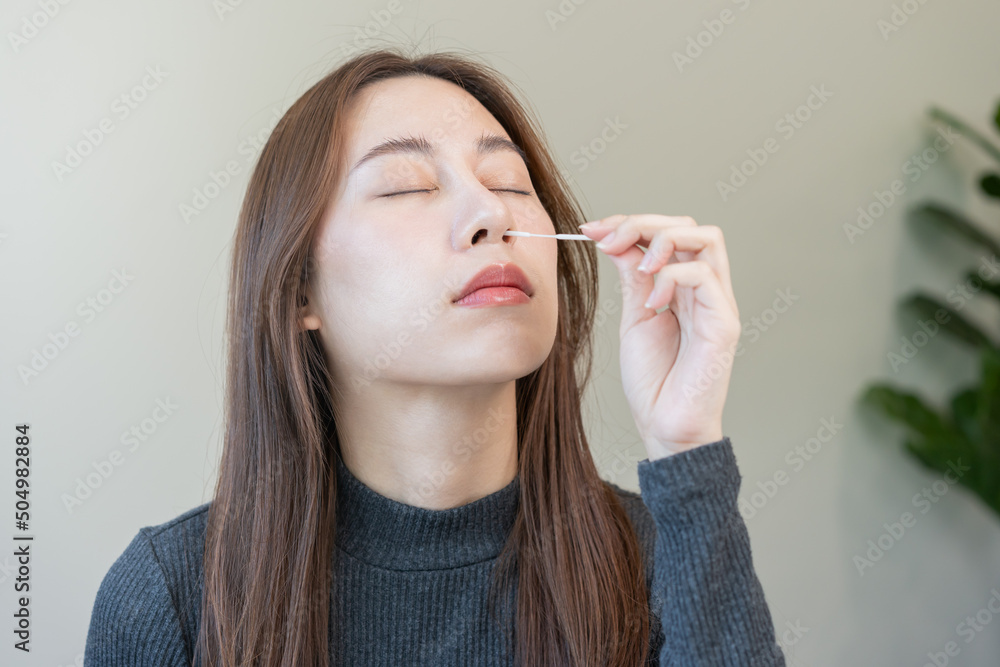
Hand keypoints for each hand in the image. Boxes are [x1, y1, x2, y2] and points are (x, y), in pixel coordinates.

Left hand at [578, 214, 740, 459]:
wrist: (664, 425)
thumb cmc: (653, 380)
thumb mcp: (634, 317)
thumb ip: (633, 278)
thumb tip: (619, 240)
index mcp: (683, 286)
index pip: (667, 232)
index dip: (629, 223)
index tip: (590, 230)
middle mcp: (705, 289)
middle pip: (688, 226)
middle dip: (643, 223)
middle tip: (607, 238)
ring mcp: (718, 304)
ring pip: (707, 238)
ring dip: (663, 239)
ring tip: (639, 265)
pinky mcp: (724, 323)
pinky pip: (705, 277)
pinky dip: (672, 278)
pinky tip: (652, 302)